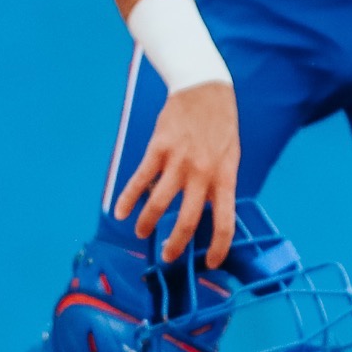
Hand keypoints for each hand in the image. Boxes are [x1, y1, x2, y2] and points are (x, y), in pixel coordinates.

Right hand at [112, 83, 240, 265]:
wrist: (205, 90)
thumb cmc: (220, 125)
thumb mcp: (231, 155)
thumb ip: (220, 182)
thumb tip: (210, 210)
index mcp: (224, 177)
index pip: (224, 221)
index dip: (218, 247)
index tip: (211, 262)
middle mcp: (202, 174)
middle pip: (187, 220)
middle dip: (175, 245)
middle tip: (167, 256)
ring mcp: (179, 162)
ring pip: (158, 203)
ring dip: (147, 223)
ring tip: (142, 233)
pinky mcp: (158, 150)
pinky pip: (140, 180)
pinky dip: (128, 198)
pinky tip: (120, 211)